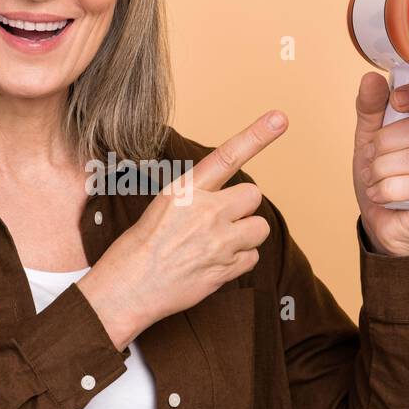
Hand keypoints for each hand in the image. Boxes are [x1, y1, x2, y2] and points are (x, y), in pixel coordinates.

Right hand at [78, 110, 287, 349]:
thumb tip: (224, 203)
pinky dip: (239, 261)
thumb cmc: (137, 249)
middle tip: (221, 221)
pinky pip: (252, 258)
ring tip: (218, 244)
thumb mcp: (162, 208)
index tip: (280, 119)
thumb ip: (196, 200)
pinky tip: (214, 264)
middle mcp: (206, 212)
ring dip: (246, 235)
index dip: (257, 136)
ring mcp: (219, 242)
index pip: (227, 156)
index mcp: (186, 190)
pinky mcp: (226, 269)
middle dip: (243, 208)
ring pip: (259, 228)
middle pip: (253, 196)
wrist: (128, 288)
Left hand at [353, 71, 408, 256]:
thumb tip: (371, 78)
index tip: (396, 100)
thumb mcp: (369, 138)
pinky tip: (379, 194)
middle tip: (369, 157)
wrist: (382, 222)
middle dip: (385, 142)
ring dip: (382, 168)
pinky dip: (386, 188)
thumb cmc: (383, 176)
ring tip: (372, 178)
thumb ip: (371, 109)